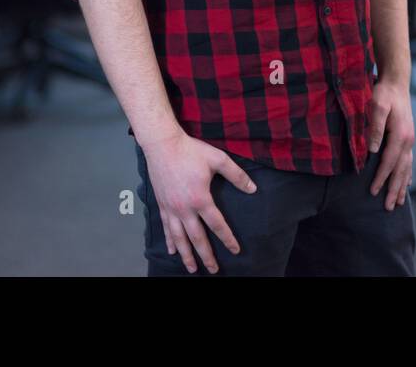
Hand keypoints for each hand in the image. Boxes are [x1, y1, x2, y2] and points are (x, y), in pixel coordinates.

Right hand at [141, 131, 255, 273]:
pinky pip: (166, 228)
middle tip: (213, 270)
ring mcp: (171, 208)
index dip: (227, 239)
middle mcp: (185, 208)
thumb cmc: (191, 151)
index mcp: (201, 199)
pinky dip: (170, 241)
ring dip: (186, 255)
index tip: (235, 250)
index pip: (217, 225)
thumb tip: (253, 189)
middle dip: (206, 256)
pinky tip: (172, 251)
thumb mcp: (218, 159)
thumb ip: (237, 175)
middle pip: (197, 238)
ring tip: (192, 268)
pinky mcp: (162, 205)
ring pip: (179, 238)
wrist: (163, 145)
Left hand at [367, 75, 414, 210]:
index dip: (381, 178)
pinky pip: (408, 162)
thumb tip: (372, 150)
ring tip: (397, 203)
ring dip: (401, 186)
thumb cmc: (384, 93)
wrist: (396, 82)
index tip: (372, 191)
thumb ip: (375, 127)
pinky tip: (405, 184)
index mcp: (401, 135)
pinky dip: (406, 175)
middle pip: (400, 170)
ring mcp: (410, 140)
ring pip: (406, 169)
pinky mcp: (407, 138)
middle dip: (394, 189)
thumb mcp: (377, 105)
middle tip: (389, 208)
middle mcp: (408, 141)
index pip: (389, 162)